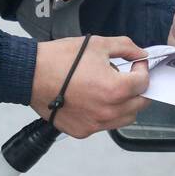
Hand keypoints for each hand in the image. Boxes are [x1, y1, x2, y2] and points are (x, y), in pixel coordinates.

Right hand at [31, 35, 149, 138]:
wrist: (31, 74)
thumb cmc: (60, 59)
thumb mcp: (98, 44)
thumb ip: (126, 47)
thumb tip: (140, 53)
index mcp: (115, 90)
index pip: (143, 84)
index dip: (143, 69)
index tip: (136, 63)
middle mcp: (107, 112)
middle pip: (139, 105)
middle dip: (138, 89)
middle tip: (129, 77)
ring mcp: (95, 124)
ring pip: (125, 119)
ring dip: (125, 104)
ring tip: (111, 89)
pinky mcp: (82, 131)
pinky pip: (104, 125)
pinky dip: (106, 114)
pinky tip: (94, 99)